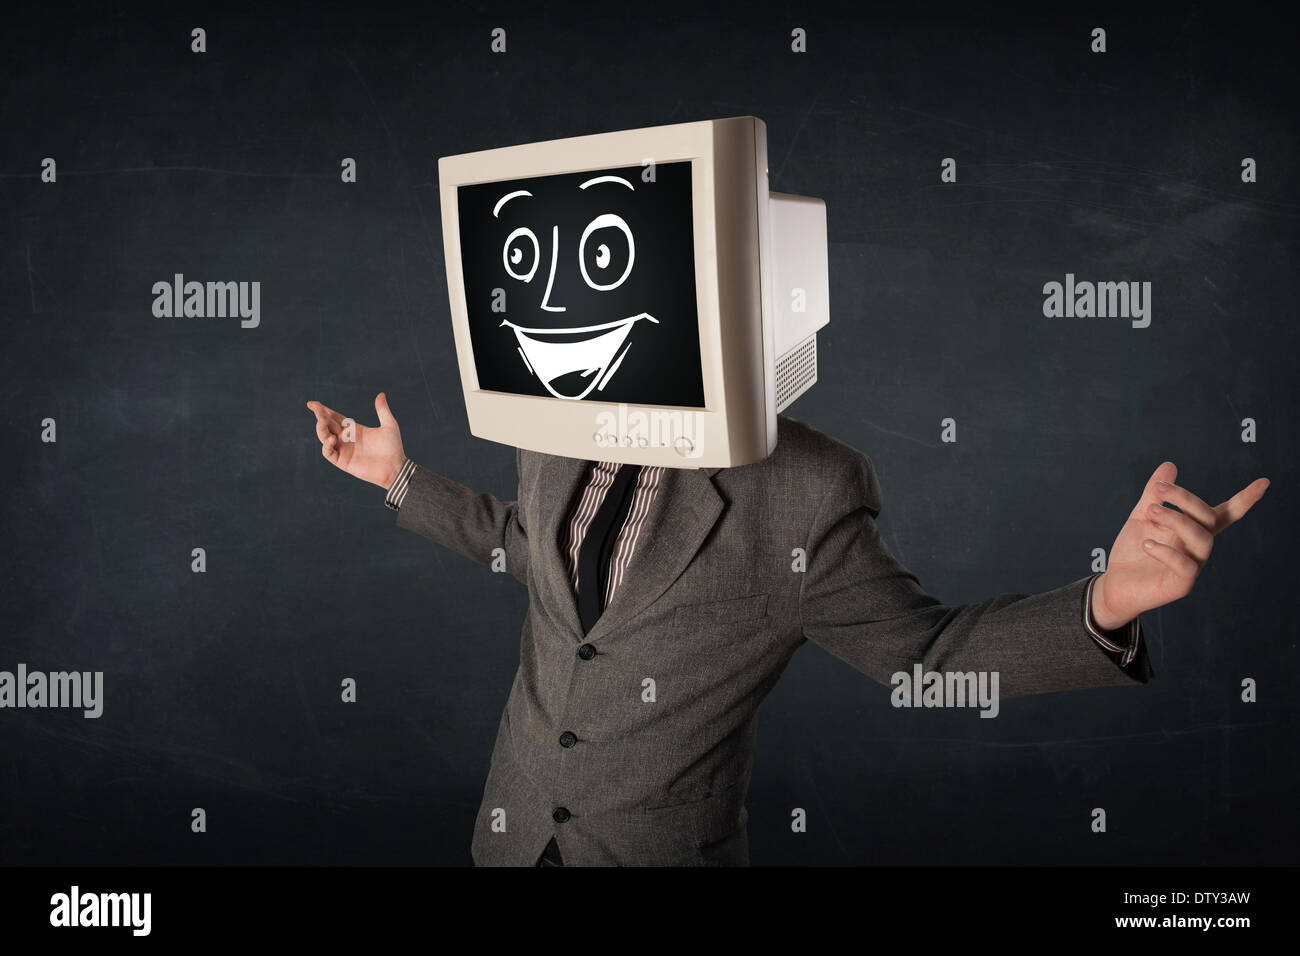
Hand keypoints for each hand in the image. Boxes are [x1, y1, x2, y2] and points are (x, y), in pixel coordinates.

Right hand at [307, 392, 406, 489]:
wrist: (395, 468)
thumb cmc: (393, 448)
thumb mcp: (389, 426)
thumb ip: (383, 410)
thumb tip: (381, 394)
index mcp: (353, 429)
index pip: (334, 417)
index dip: (323, 410)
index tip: (312, 404)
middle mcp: (345, 438)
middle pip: (327, 425)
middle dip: (320, 416)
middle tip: (317, 409)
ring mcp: (343, 450)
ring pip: (324, 437)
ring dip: (321, 429)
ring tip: (322, 421)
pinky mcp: (343, 461)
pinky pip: (328, 453)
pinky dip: (326, 446)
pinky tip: (331, 438)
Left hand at [1091, 462, 1268, 630]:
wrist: (1114, 583)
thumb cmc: (1132, 550)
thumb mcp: (1142, 516)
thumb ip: (1155, 494)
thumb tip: (1170, 465)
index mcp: (1193, 529)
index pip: (1224, 513)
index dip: (1245, 499)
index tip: (1264, 482)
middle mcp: (1198, 546)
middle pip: (1207, 518)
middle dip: (1186, 499)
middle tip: (1159, 489)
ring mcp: (1194, 565)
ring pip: (1201, 539)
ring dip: (1176, 520)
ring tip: (1151, 511)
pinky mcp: (1182, 584)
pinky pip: (1187, 566)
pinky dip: (1167, 552)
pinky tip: (1147, 544)